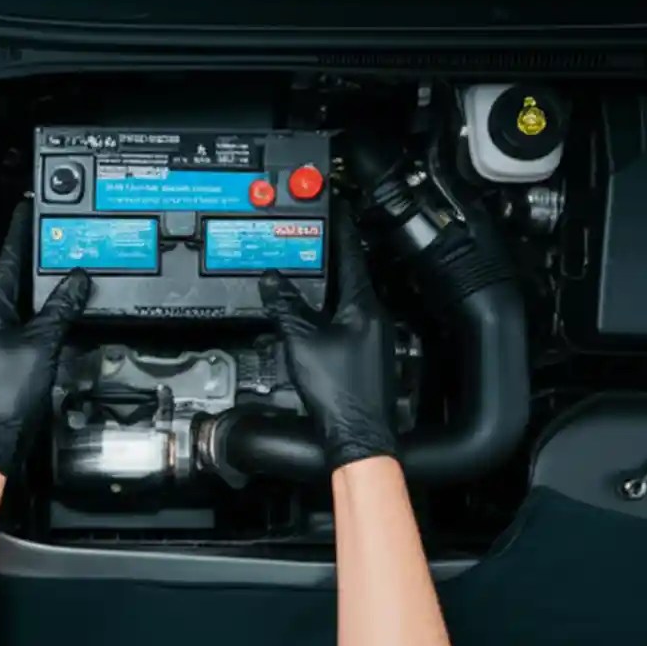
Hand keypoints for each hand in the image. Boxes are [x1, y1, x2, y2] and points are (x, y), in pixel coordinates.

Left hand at [0, 205, 91, 475]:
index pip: (8, 260)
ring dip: (47, 285)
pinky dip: (53, 313)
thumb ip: (59, 310)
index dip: (19, 233)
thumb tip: (77, 279)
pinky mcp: (16, 360)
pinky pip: (36, 325)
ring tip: (68, 264)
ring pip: (29, 303)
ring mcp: (4, 341)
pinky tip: (67, 312)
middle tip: (56, 231)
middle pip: (18, 278)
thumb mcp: (39, 344)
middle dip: (37, 255)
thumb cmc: (5, 396)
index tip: (27, 208)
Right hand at [260, 220, 395, 471]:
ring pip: (345, 300)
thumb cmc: (340, 392)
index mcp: (364, 305)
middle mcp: (374, 317)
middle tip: (306, 239)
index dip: (339, 230)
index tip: (333, 211)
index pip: (352, 255)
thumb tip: (272, 280)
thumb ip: (285, 306)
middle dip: (326, 258)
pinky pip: (344, 320)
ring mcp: (372, 336)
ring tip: (300, 275)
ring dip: (323, 287)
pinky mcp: (365, 354)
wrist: (358, 434)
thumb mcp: (302, 341)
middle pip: (348, 275)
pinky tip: (307, 318)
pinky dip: (325, 311)